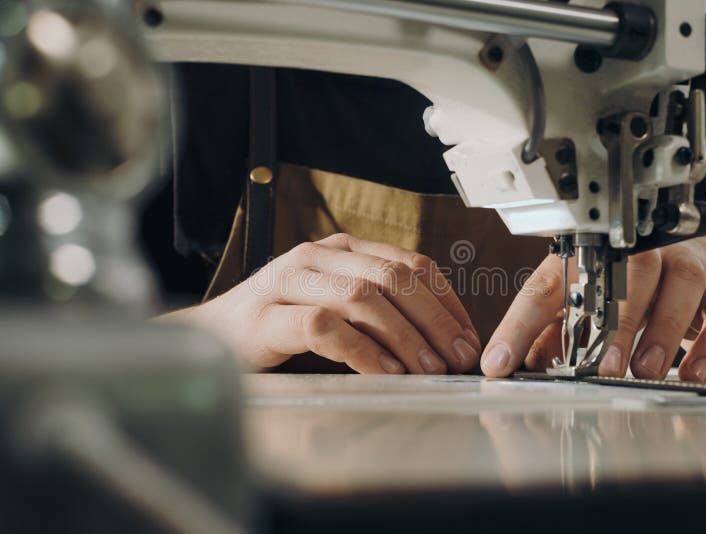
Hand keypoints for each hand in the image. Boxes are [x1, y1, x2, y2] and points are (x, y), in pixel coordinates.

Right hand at [168, 234, 480, 374]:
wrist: (210, 337)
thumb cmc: (282, 324)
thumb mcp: (336, 305)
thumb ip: (378, 310)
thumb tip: (440, 341)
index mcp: (341, 248)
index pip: (409, 263)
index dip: (445, 300)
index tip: (467, 336)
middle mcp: (317, 255)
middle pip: (393, 278)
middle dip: (434, 320)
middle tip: (458, 358)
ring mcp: (289, 281)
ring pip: (362, 297)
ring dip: (404, 336)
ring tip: (429, 370)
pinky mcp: (266, 316)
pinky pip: (325, 328)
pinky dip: (362, 351)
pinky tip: (385, 373)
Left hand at [480, 239, 705, 382]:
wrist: (696, 270)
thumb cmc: (624, 291)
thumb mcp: (578, 309)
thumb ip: (546, 340)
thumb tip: (509, 371)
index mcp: (586, 260)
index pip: (546, 287)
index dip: (519, 326)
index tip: (499, 364)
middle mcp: (637, 255)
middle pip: (625, 275)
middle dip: (615, 322)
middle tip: (604, 368)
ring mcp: (683, 267)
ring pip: (678, 286)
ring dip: (661, 331)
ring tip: (646, 371)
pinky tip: (693, 373)